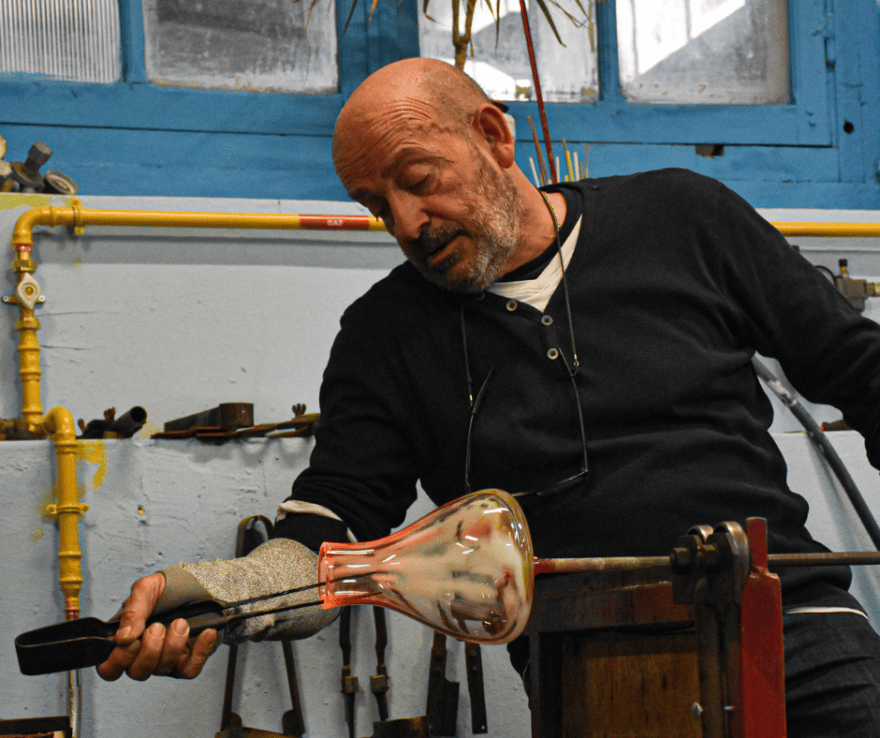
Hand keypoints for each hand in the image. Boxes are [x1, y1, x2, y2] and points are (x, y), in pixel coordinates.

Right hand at [96, 572, 217, 680]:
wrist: (196, 584)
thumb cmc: (165, 588)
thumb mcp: (145, 590)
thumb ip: (132, 611)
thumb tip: (124, 637)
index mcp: (126, 642)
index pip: (110, 669)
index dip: (118, 660)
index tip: (132, 640)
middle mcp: (144, 656)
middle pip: (138, 672)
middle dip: (149, 651)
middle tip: (158, 627)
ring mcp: (166, 660)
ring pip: (163, 669)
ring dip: (173, 646)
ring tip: (181, 622)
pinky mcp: (188, 660)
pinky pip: (191, 669)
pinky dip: (200, 652)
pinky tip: (206, 633)